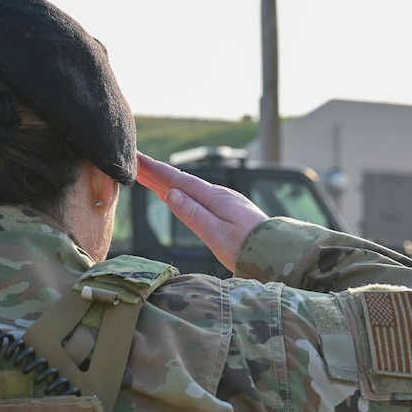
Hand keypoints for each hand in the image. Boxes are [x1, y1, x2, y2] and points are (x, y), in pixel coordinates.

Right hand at [135, 152, 267, 271]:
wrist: (279, 253)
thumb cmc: (249, 249)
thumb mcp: (216, 235)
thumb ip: (193, 214)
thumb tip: (171, 193)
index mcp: (214, 198)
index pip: (177, 180)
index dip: (154, 170)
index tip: (135, 158)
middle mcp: (220, 195)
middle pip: (181, 181)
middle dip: (156, 172)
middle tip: (132, 163)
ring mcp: (225, 202)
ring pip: (189, 188)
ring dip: (166, 181)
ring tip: (146, 176)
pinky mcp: (229, 211)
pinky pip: (198, 196)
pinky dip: (181, 192)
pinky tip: (174, 194)